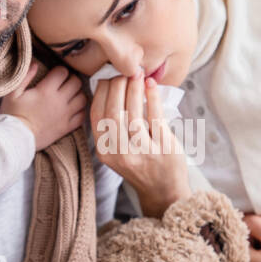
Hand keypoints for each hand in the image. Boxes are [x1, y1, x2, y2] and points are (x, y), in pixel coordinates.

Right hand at [1, 62, 86, 150]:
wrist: (16, 139)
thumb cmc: (12, 115)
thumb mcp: (12, 93)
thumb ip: (25, 77)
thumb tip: (36, 64)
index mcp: (46, 90)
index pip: (63, 72)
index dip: (60, 70)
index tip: (55, 74)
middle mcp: (59, 101)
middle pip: (76, 82)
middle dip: (71, 79)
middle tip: (64, 82)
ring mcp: (65, 115)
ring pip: (83, 98)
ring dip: (78, 94)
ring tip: (70, 94)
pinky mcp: (67, 127)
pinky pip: (82, 116)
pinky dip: (80, 110)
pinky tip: (73, 109)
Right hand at [90, 71, 189, 215]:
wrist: (163, 189)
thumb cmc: (140, 162)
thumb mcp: (118, 150)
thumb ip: (112, 126)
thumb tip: (111, 86)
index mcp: (105, 152)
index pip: (97, 115)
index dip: (101, 92)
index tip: (109, 77)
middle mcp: (120, 154)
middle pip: (113, 112)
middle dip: (118, 87)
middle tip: (124, 72)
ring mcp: (142, 153)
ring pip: (133, 114)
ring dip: (134, 90)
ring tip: (137, 75)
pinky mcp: (162, 150)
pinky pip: (155, 118)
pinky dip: (153, 98)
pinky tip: (151, 85)